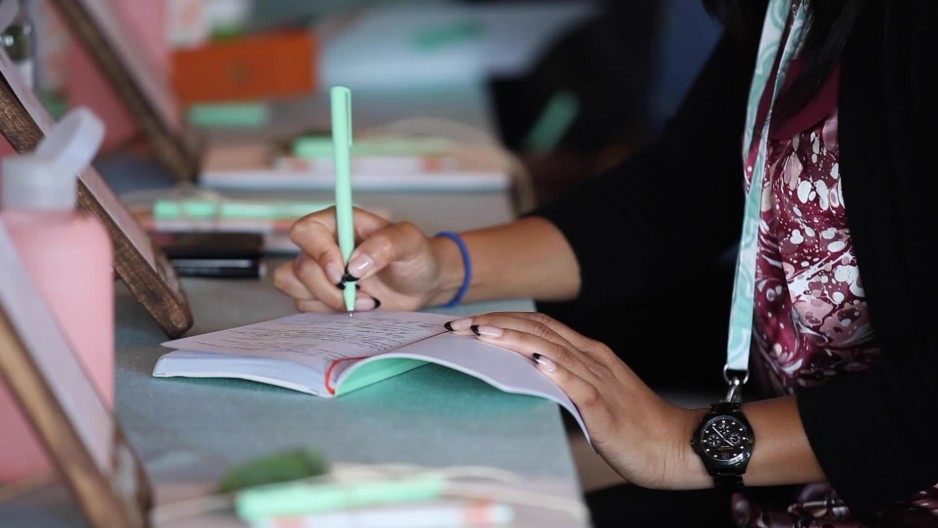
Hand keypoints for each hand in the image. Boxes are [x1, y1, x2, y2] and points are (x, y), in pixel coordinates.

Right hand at [273, 207, 450, 311]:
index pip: (305, 231)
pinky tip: (357, 307)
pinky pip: (305, 306)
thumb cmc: (415, 255)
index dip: (319, 254)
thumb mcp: (410, 242)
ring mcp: (320, 271)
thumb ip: (385, 245)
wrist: (422, 284)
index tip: (344, 273)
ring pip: (295, 287)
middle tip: (364, 294)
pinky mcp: (320, 294)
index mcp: (338, 222)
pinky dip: (329, 312)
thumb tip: (355, 264)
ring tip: (364, 301)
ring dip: (328, 301)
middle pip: (299, 267)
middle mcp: (323, 245)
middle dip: (331, 288)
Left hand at [445, 311, 704, 488]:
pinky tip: (536, 362)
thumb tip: (526, 377)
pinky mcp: (605, 406)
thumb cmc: (633, 426)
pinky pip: (579, 384)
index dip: (502, 320)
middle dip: (496, 325)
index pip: (538, 326)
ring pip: (552, 351)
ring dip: (515, 340)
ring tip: (483, 333)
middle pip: (538, 331)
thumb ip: (564, 381)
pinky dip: (557, 371)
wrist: (675, 445)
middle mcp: (592, 359)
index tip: (469, 322)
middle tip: (460, 325)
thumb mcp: (591, 395)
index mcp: (588, 354)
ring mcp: (600, 380)